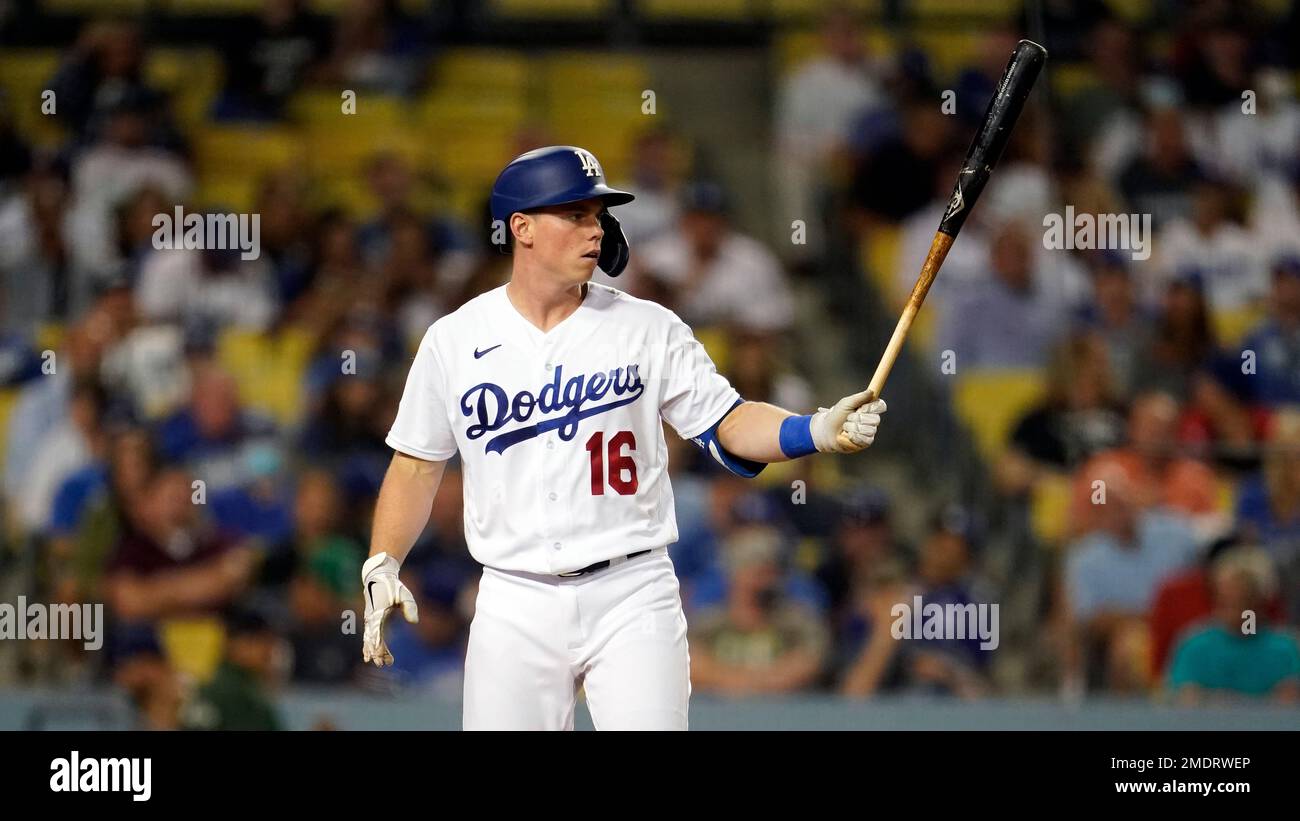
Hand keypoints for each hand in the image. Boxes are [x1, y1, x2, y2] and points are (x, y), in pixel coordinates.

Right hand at [361, 552, 417, 666]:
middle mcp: (371, 618)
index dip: (379, 646)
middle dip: (377, 652)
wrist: (378, 576)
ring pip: (369, 639)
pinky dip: (369, 645)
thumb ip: (409, 608)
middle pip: (372, 639)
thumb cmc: (393, 586)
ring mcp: (369, 619)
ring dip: (373, 651)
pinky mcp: (370, 619)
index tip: (381, 656)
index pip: (377, 633)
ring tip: (379, 663)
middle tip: (382, 665)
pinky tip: (370, 655)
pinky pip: (369, 635)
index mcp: (378, 613)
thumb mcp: (404, 594)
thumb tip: (414, 622)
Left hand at [810, 390, 886, 453]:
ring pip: (869, 429)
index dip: (872, 408)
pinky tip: (847, 435)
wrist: (827, 431)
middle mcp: (872, 420)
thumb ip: (859, 397)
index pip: (881, 406)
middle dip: (857, 418)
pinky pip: (865, 439)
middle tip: (848, 418)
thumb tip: (871, 392)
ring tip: (845, 427)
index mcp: (869, 408)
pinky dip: (853, 436)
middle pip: (875, 419)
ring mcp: (870, 431)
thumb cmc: (836, 416)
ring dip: (853, 427)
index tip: (861, 408)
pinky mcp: (866, 442)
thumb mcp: (846, 403)